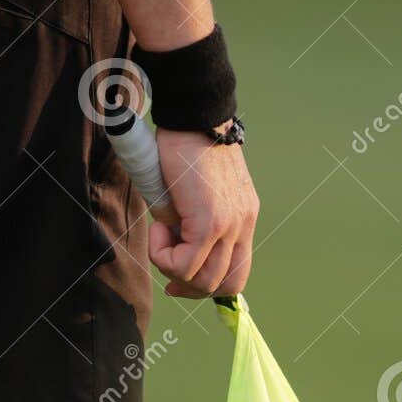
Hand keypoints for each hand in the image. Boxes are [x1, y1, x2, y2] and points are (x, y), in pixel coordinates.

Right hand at [147, 127, 257, 297]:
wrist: (192, 115)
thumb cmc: (187, 144)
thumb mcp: (196, 191)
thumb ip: (191, 219)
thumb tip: (174, 243)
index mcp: (243, 218)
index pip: (238, 273)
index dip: (208, 286)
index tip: (180, 279)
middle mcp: (243, 225)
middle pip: (226, 285)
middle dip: (191, 286)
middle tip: (167, 268)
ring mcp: (229, 225)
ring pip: (204, 280)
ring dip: (172, 266)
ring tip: (160, 232)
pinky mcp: (210, 222)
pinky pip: (185, 264)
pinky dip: (163, 254)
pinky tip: (157, 226)